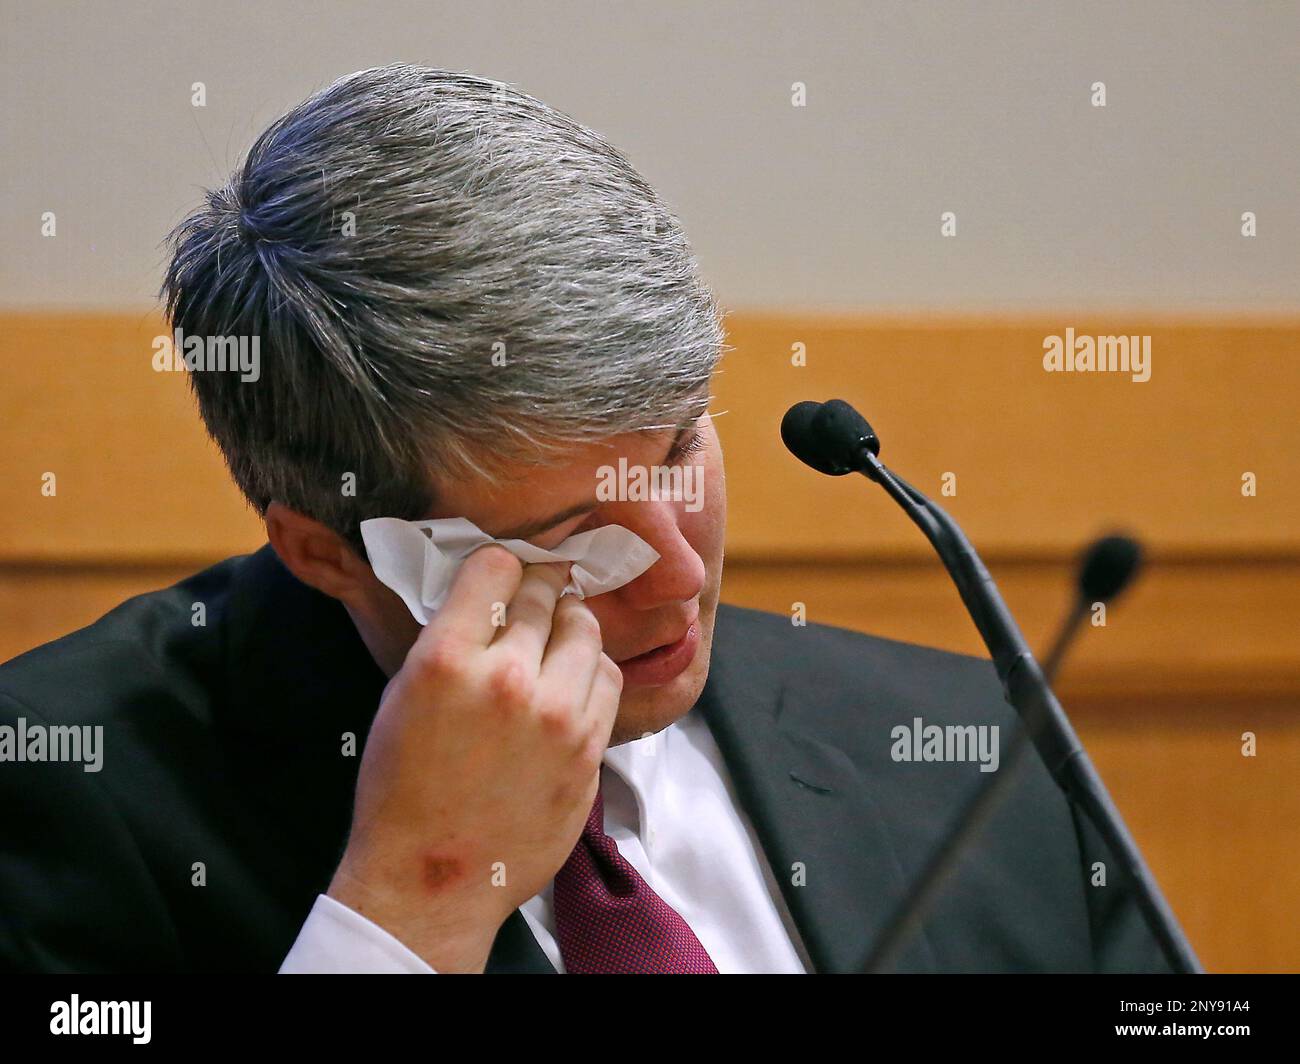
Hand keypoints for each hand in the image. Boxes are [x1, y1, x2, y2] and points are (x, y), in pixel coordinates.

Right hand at [327, 545, 621, 971]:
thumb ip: (449, 641)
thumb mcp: (402, 697)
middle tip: (531, 602)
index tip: (502, 576)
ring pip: (586, 631)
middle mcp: (509, 679)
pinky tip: (572, 682)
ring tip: (555, 639)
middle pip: (545, 594)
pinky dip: (591, 671)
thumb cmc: (402, 789)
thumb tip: (491, 600)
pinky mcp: (589, 750)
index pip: (496, 567)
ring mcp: (557, 717)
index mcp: (447, 660)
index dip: (499, 567)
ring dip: (569, 627)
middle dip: (537, 592)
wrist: (432, 877)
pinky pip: (608, 680)